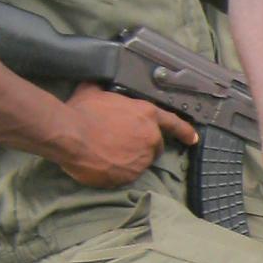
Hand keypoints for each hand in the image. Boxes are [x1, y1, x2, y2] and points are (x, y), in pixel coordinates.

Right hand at [52, 83, 196, 185]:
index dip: (184, 131)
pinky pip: (127, 175)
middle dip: (143, 146)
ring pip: (141, 162)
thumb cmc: (82, 111)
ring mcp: (141, 159)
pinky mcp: (130, 176)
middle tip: (121, 143)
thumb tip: (98, 85)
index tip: (193, 139)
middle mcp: (150, 137)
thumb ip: (104, 90)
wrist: (69, 135)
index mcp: (146, 114)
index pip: (173, 123)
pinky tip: (103, 164)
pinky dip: (118, 172)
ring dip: (129, 159)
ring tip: (107, 153)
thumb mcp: (94, 92)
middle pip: (155, 146)